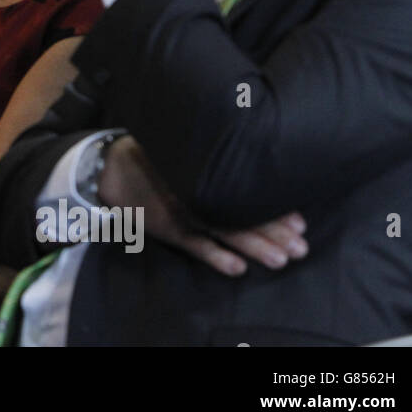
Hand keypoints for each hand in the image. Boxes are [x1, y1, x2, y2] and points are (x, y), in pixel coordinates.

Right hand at [98, 135, 306, 275]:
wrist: (109, 167)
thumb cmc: (154, 153)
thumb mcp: (184, 144)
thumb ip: (213, 150)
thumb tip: (256, 147)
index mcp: (204, 168)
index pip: (247, 190)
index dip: (274, 208)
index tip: (300, 222)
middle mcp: (196, 190)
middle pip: (241, 214)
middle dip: (273, 232)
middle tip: (301, 248)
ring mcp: (180, 211)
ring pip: (223, 231)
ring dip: (254, 246)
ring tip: (281, 260)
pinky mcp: (166, 228)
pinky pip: (193, 244)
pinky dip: (214, 256)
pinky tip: (236, 268)